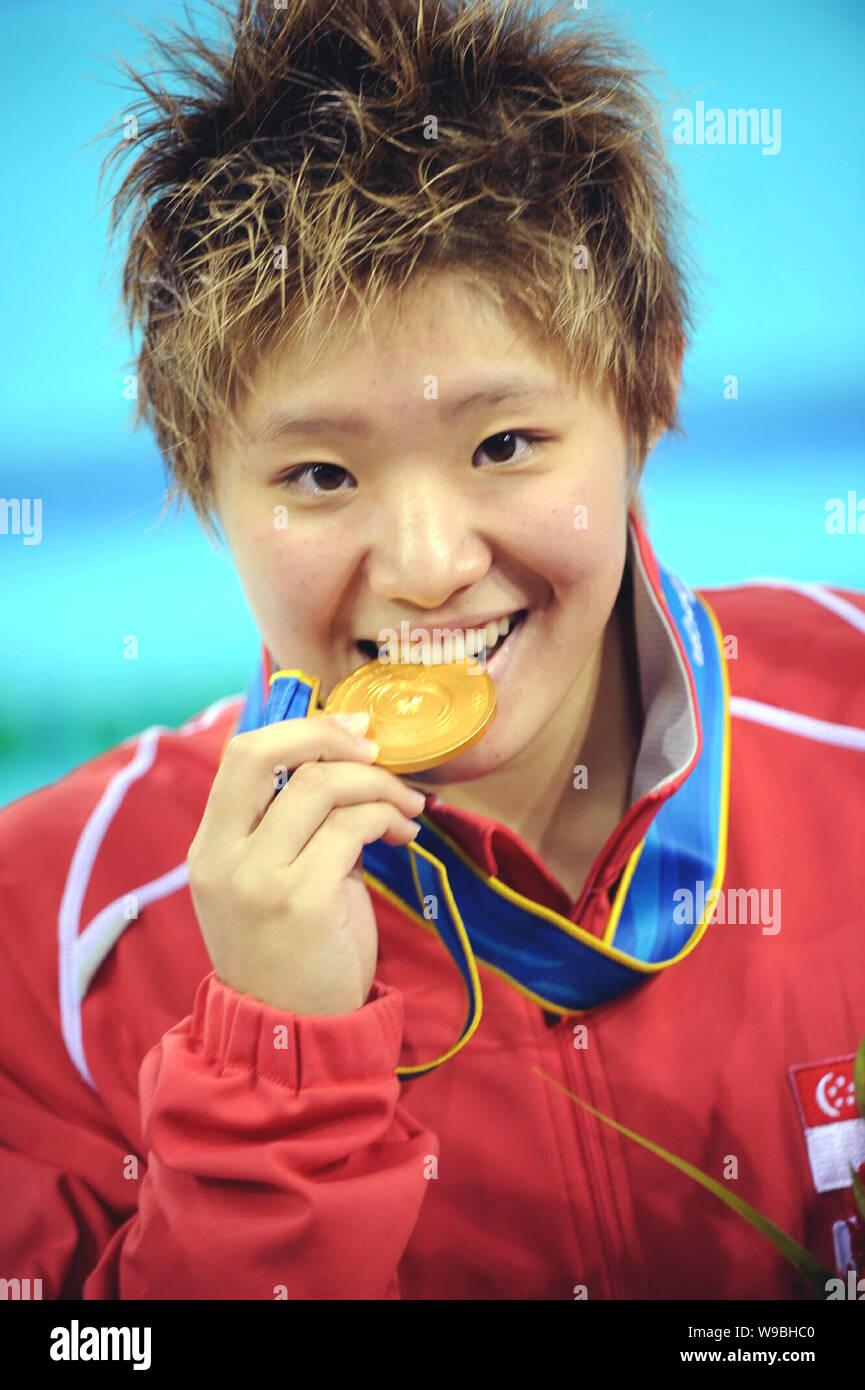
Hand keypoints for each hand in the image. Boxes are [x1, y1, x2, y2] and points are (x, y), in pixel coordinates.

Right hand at [187, 713, 424, 1014]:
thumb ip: (293, 828)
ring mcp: (258, 878)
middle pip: (266, 754)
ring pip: (321, 787)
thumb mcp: (272, 884)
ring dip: (378, 785)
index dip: (300, 728)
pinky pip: (352, 827)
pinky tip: (403, 834)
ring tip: (406, 807)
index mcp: (209, 848)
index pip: (240, 755)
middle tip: (377, 752)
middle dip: (330, 737)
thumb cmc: (291, 955)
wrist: (290, 1036)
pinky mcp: (302, 900)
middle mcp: (223, 857)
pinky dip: (386, 818)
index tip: (351, 729)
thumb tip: (348, 766)